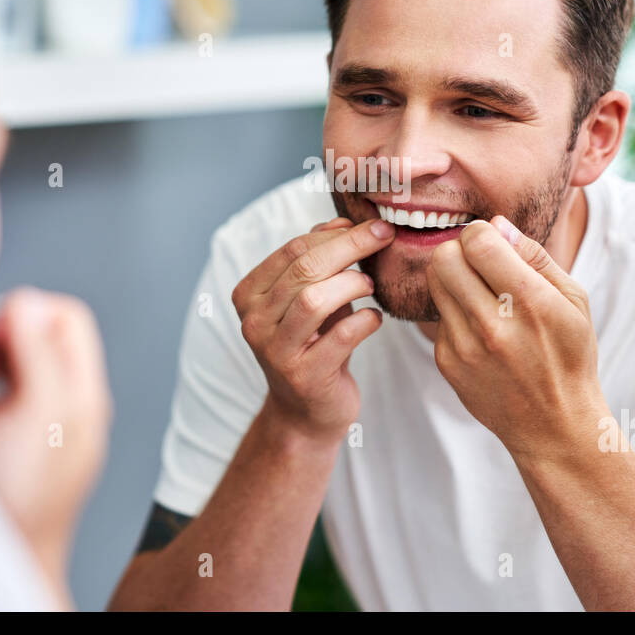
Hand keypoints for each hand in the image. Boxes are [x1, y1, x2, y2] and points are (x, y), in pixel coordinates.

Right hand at [0, 288, 112, 578]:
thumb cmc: (24, 496)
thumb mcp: (43, 413)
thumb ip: (39, 351)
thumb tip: (26, 299)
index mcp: (77, 392)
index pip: (66, 320)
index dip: (31, 314)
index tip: (5, 335)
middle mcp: (42, 399)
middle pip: (10, 330)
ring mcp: (0, 416)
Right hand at [232, 216, 394, 441]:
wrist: (306, 413)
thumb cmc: (314, 345)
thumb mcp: (309, 298)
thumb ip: (318, 260)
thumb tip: (343, 222)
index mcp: (249, 295)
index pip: (292, 250)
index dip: (336, 233)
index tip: (371, 226)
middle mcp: (254, 322)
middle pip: (304, 270)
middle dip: (351, 247)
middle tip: (385, 237)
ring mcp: (276, 351)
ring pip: (314, 300)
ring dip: (352, 284)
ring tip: (371, 285)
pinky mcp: (304, 376)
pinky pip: (341, 336)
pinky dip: (365, 321)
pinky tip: (374, 319)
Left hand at [425, 217, 604, 462]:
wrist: (553, 424)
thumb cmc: (569, 355)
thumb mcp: (574, 301)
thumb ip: (534, 256)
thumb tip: (496, 225)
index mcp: (530, 303)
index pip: (477, 241)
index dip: (482, 234)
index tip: (494, 246)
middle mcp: (493, 325)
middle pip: (444, 256)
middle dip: (460, 250)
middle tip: (480, 264)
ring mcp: (464, 347)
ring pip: (435, 282)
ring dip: (454, 278)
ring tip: (481, 293)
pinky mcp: (446, 362)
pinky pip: (438, 315)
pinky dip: (455, 312)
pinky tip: (481, 329)